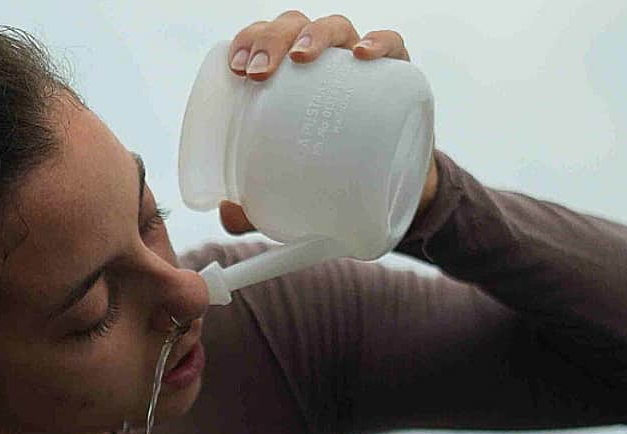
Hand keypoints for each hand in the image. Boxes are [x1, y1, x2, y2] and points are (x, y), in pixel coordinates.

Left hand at [218, 11, 438, 235]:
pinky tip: (362, 54)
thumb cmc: (326, 173)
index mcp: (289, 76)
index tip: (236, 68)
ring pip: (335, 28)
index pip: (264, 40)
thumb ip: (254, 205)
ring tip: (300, 58)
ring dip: (314, 35)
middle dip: (272, 39)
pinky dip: (379, 42)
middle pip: (293, 27)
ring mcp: (359, 66)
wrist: (388, 189)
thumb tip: (228, 213)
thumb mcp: (287, 191)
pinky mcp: (398, 77)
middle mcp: (322, 62)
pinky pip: (393, 46)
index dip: (248, 41)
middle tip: (258, 72)